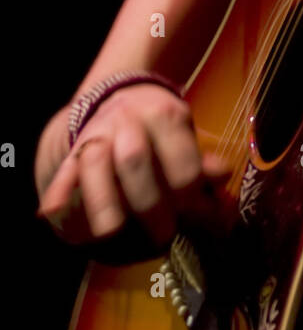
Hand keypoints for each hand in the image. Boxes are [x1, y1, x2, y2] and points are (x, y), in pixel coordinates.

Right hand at [36, 84, 231, 253]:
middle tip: (163, 233)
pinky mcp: (75, 150)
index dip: (188, 191)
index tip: (194, 215)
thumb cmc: (163, 129)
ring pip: (95, 164)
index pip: (178, 156)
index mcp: (164, 114)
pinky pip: (64, 171)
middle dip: (148, 202)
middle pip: (133, 160)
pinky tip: (53, 213)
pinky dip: (58, 191)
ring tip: (112, 231)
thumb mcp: (189, 135)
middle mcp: (128, 120)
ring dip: (103, 201)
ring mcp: (98, 134)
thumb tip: (222, 178)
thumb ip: (203, 160)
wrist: (124, 96)